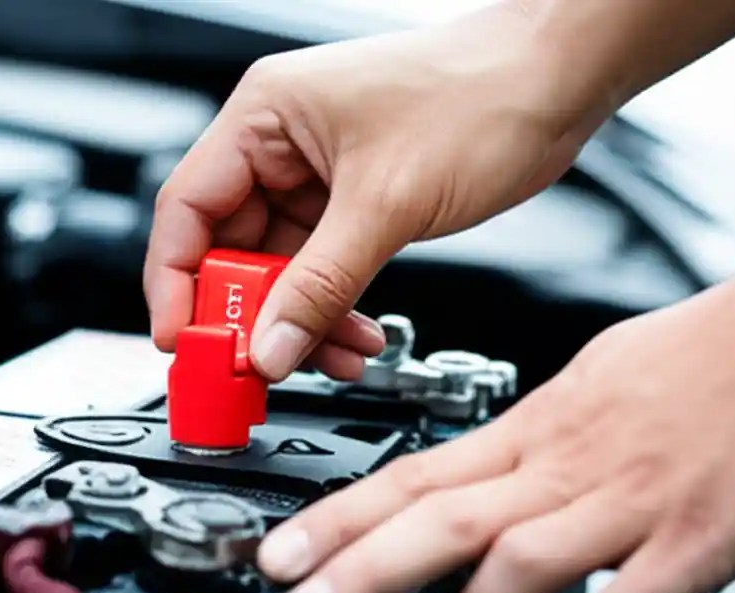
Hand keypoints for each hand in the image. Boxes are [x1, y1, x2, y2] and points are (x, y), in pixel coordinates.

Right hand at [144, 4, 608, 380]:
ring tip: (331, 357)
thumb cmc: (479, 93)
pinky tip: (358, 337)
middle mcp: (280, 145)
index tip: (184, 343)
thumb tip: (270, 346)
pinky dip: (334, 309)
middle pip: (230, 250)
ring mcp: (316, 176)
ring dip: (301, 321)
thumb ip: (321, 285)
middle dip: (249, 315)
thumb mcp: (387, 203)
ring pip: (280, 270)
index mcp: (264, 117)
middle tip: (257, 368)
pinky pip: (322, 271)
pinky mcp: (354, 202)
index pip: (187, 210)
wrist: (556, 82)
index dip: (178, 284)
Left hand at [256, 248, 734, 592]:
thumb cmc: (705, 354)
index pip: (414, 473)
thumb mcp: (591, 381)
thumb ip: (531, 444)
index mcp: (539, 425)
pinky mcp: (702, 537)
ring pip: (521, 558)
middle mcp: (569, 461)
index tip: (280, 553)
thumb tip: (476, 489)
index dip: (338, 518)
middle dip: (357, 568)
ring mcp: (632, 500)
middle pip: (440, 517)